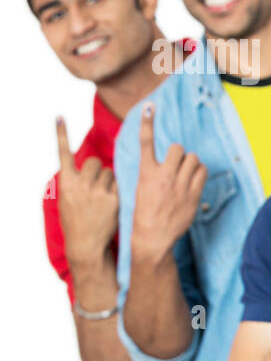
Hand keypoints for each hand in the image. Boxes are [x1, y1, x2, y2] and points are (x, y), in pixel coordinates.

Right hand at [55, 116, 118, 267]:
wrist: (86, 243)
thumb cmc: (76, 220)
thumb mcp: (67, 198)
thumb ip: (74, 181)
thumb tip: (87, 166)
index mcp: (66, 182)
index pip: (63, 154)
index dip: (61, 134)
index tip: (59, 117)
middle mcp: (81, 184)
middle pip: (96, 162)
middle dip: (98, 170)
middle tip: (95, 186)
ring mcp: (99, 191)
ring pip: (110, 172)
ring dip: (109, 181)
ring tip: (103, 198)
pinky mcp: (115, 199)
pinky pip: (120, 184)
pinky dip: (118, 190)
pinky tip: (112, 202)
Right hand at [130, 102, 206, 260]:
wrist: (153, 237)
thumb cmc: (145, 213)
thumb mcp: (141, 189)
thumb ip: (152, 173)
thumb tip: (162, 163)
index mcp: (145, 172)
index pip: (146, 142)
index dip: (147, 122)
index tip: (149, 106)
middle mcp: (163, 175)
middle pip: (178, 148)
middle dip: (179, 154)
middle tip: (176, 166)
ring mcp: (179, 184)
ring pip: (193, 158)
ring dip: (191, 163)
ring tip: (186, 174)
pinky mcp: (193, 194)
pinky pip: (203, 172)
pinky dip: (200, 172)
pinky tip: (194, 180)